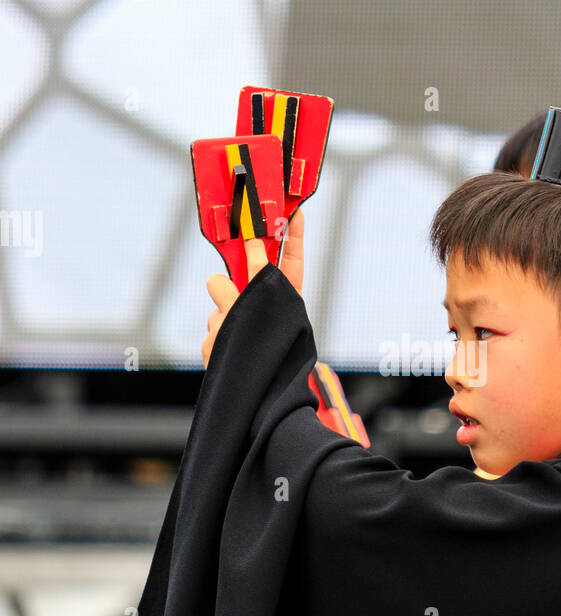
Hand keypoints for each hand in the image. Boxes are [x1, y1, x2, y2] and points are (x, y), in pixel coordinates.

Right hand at [201, 210, 304, 367]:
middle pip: (239, 278)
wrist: (256, 403)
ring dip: (226, 323)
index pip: (291, 261)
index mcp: (286, 301)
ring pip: (219, 307)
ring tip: (238, 342)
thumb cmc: (271, 359)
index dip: (293, 236)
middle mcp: (262, 309)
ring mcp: (239, 326)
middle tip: (239, 292)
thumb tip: (229, 268)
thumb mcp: (262, 313)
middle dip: (233, 289)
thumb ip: (249, 284)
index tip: (294, 211)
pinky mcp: (221, 344)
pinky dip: (218, 345)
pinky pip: (211, 333)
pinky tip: (228, 356)